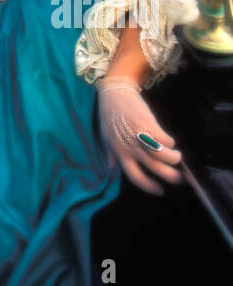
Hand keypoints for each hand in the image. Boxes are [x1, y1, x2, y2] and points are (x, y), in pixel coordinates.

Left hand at [97, 75, 181, 195]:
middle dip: (170, 175)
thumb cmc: (109, 116)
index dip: (149, 187)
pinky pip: (165, 139)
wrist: (115, 93)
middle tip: (179, 179)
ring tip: (177, 158)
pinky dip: (170, 142)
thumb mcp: (105, 137)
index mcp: (120, 153)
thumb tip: (111, 169)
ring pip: (163, 155)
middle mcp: (131, 148)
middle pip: (154, 168)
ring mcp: (141, 136)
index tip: (160, 191)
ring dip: (174, 158)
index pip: (135, 177)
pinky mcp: (149, 124)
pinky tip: (170, 141)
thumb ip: (110, 155)